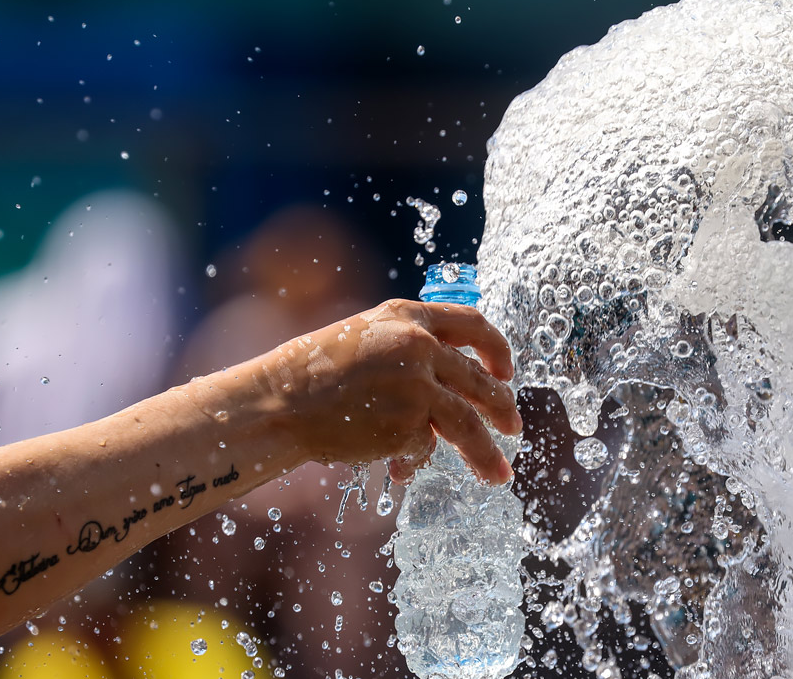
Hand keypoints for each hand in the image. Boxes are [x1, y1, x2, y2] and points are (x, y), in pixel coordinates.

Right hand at [262, 299, 521, 484]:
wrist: (278, 402)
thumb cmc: (314, 372)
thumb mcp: (367, 338)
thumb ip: (410, 347)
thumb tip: (454, 379)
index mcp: (408, 317)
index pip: (473, 324)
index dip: (497, 349)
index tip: (506, 371)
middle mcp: (418, 347)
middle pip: (480, 381)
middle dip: (502, 409)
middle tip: (513, 427)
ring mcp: (415, 387)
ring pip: (468, 424)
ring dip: (486, 453)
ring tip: (499, 475)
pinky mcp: (405, 426)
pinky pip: (424, 448)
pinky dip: (416, 461)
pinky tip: (400, 470)